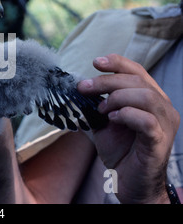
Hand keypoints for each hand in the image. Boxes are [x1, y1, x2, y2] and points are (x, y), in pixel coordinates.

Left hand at [78, 54, 179, 203]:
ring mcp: (164, 124)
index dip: (117, 63)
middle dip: (106, 81)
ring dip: (117, 98)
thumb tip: (79, 87)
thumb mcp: (104, 121)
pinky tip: (112, 119)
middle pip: (137, 81)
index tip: (96, 62)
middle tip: (84, 88)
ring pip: (146, 96)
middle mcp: (162, 107)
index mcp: (150, 98)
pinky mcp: (159, 141)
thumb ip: (96, 103)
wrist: (128, 182)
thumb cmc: (120, 150)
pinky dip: (127, 115)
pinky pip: (147, 121)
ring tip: (101, 109)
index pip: (137, 71)